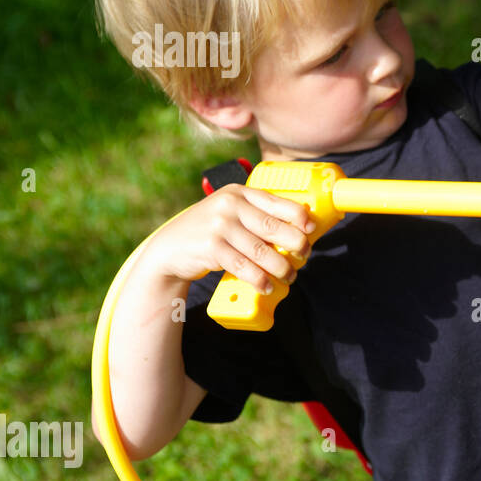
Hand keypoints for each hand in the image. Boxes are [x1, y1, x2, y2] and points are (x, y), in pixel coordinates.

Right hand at [142, 184, 315, 294]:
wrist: (169, 248)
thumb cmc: (210, 231)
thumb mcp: (230, 213)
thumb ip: (256, 215)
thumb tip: (298, 231)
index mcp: (240, 193)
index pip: (278, 202)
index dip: (300, 216)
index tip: (311, 230)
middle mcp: (230, 205)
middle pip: (273, 227)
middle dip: (296, 244)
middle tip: (304, 257)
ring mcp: (219, 226)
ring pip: (262, 250)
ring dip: (281, 267)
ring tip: (289, 277)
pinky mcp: (211, 247)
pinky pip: (243, 266)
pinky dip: (259, 279)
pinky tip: (267, 286)